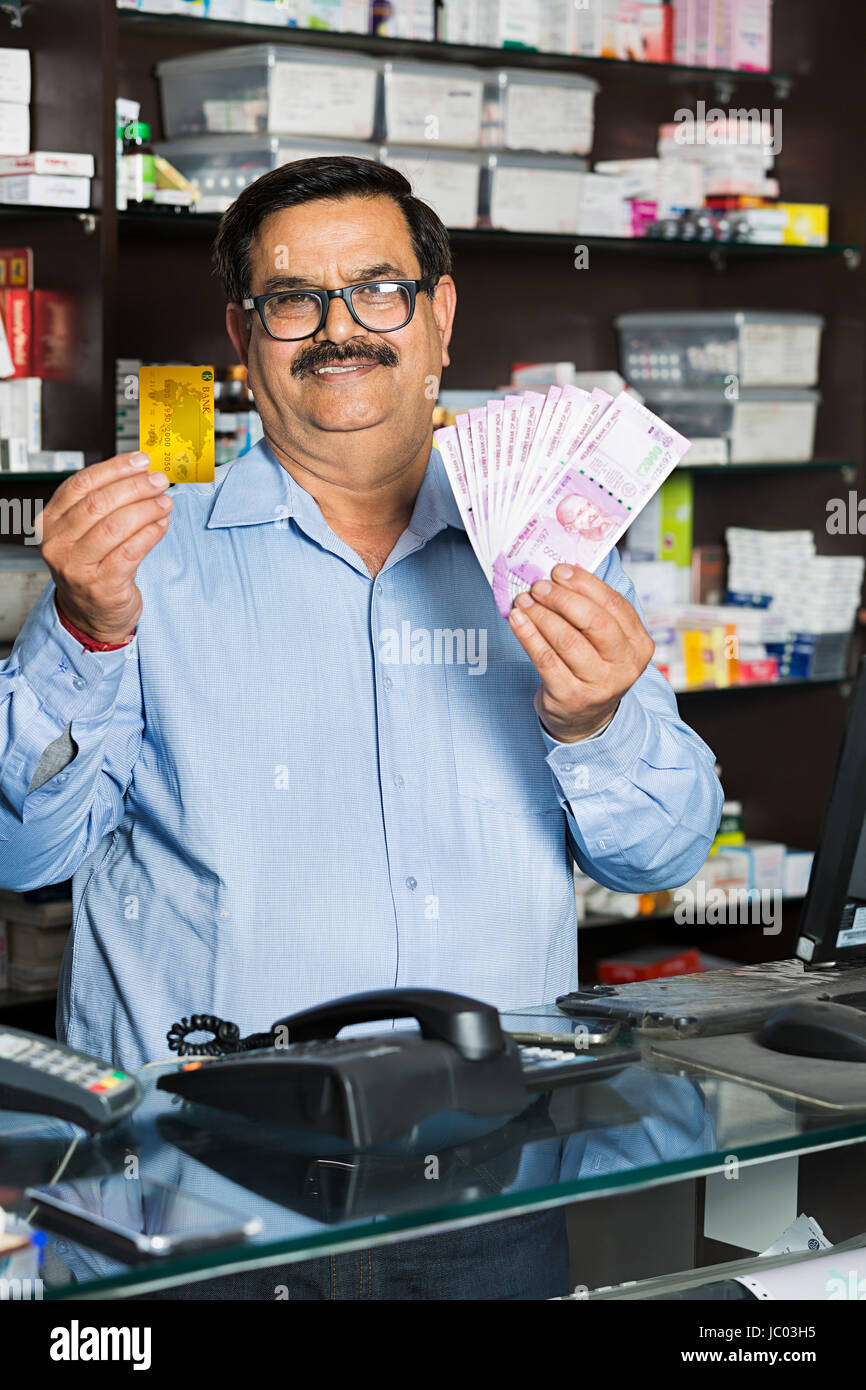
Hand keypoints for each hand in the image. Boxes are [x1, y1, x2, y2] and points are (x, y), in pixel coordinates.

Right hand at [39, 452, 171, 644]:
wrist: (91, 614)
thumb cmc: (92, 565)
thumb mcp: (83, 532)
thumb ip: (102, 502)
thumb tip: (140, 470)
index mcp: (50, 521)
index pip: (81, 483)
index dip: (115, 468)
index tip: (141, 461)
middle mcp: (58, 544)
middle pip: (100, 503)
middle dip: (135, 487)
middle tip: (159, 481)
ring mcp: (78, 567)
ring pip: (116, 526)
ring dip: (147, 509)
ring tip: (165, 502)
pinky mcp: (102, 585)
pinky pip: (131, 551)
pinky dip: (151, 534)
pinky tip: (162, 525)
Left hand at [507, 563, 653, 742]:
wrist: (584, 719)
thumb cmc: (593, 670)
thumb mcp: (608, 644)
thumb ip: (594, 612)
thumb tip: (561, 576)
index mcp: (638, 646)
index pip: (614, 605)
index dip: (584, 584)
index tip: (560, 571)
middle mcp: (624, 667)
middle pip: (593, 621)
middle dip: (562, 598)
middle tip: (539, 586)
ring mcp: (598, 684)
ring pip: (566, 639)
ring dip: (540, 614)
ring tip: (524, 600)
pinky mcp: (570, 696)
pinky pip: (545, 658)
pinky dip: (527, 634)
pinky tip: (517, 620)